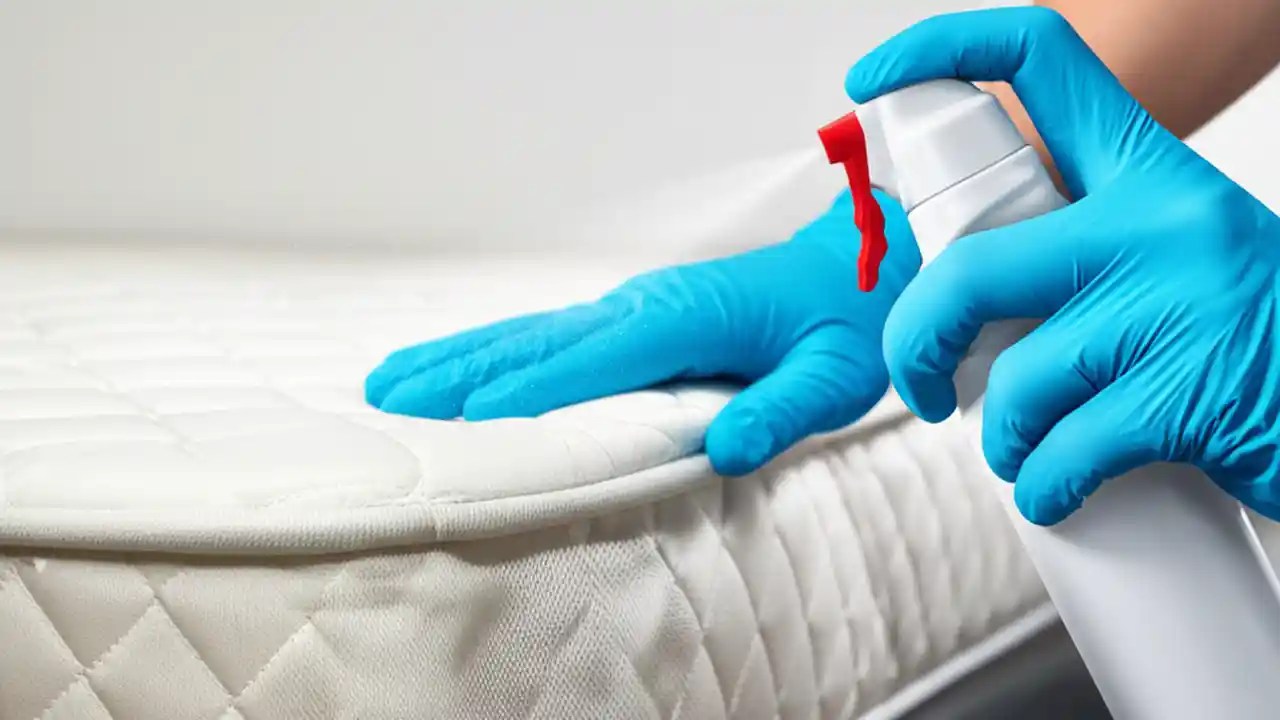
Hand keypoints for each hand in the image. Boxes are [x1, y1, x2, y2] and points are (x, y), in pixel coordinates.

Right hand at [365, 190, 918, 474]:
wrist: (860, 266)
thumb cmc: (846, 325)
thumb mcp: (835, 378)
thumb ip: (782, 411)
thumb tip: (727, 446)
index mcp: (685, 319)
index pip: (593, 361)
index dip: (530, 391)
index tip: (464, 420)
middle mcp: (643, 306)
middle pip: (534, 342)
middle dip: (458, 373)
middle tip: (385, 401)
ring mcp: (632, 307)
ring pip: (527, 333)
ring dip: (457, 358)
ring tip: (387, 382)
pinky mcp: (631, 317)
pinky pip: (546, 335)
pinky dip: (490, 350)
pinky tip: (455, 367)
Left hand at [848, 7, 1279, 524]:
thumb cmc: (1254, 335)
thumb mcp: (1183, 249)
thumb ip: (1085, 246)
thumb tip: (963, 287)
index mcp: (1152, 170)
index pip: (1040, 59)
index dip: (942, 51)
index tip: (871, 80)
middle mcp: (1162, 222)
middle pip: (969, 267)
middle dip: (916, 342)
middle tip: (923, 383)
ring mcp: (1176, 308)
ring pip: (1013, 379)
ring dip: (997, 438)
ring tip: (1022, 451)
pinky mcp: (1184, 399)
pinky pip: (1061, 452)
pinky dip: (1039, 488)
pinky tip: (1053, 493)